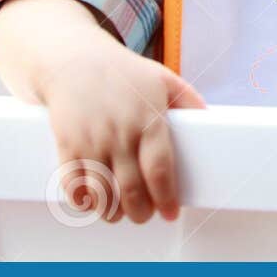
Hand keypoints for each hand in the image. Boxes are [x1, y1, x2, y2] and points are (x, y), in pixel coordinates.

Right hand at [37, 41, 205, 223]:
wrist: (74, 60)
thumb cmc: (122, 72)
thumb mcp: (162, 78)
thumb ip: (188, 99)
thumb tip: (208, 118)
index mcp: (147, 120)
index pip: (160, 170)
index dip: (166, 198)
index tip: (170, 213)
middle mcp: (120, 134)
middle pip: (131, 189)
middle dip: (140, 212)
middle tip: (144, 216)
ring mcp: (91, 141)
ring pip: (102, 193)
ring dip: (111, 212)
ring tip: (119, 213)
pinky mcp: (67, 145)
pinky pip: (73, 184)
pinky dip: (82, 201)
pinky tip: (91, 202)